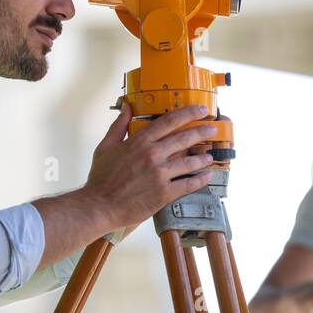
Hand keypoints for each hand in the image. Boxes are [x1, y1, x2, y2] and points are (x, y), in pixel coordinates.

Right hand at [83, 103, 216, 230]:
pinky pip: (188, 184)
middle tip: (212, 129)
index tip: (200, 110)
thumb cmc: (101, 178)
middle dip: (202, 132)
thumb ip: (118, 125)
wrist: (100, 206)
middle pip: (184, 138)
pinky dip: (201, 179)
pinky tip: (207, 176)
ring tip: (210, 155)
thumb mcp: (105, 147)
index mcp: (139, 142)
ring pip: (190, 161)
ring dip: (203, 157)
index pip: (169, 121)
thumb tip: (126, 107)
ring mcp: (160, 174)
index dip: (188, 113)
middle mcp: (153, 155)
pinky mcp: (165, 193)